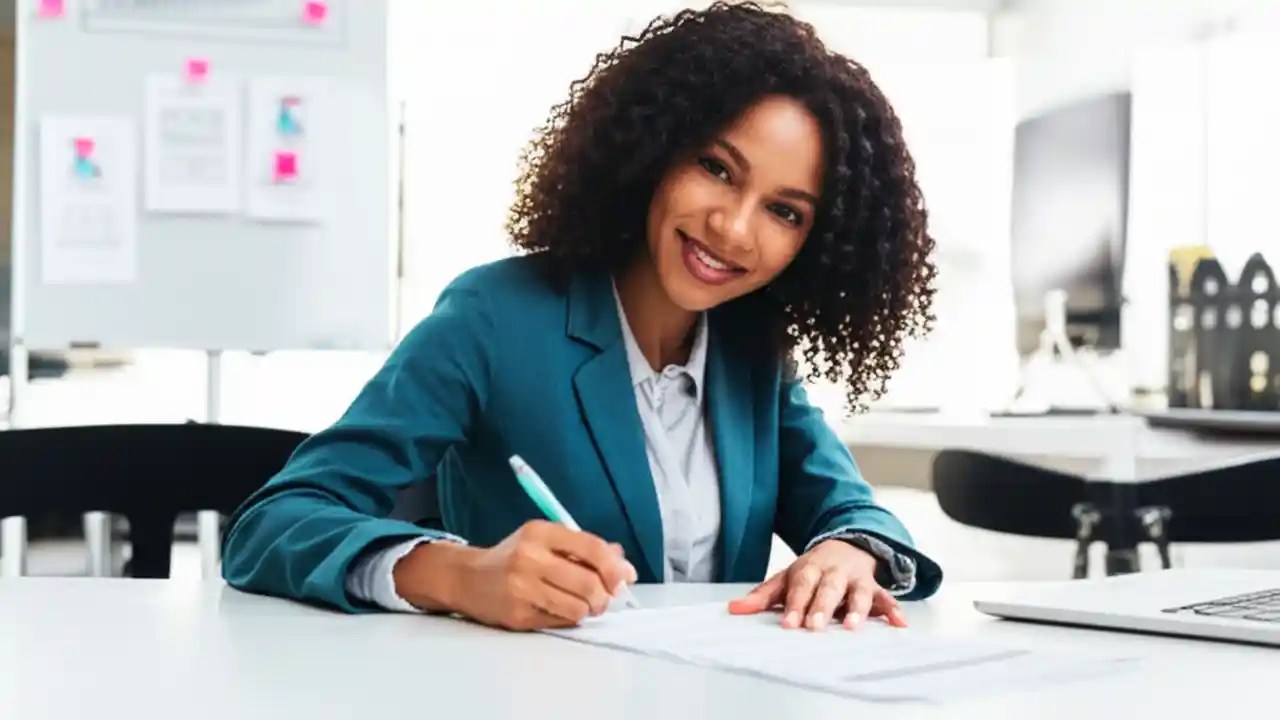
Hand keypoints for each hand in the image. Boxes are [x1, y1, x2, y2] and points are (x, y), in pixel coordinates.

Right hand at [393, 520, 637, 630]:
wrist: (467, 578)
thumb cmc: (513, 558)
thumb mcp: (544, 540)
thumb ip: (583, 548)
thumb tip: (622, 561)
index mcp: (540, 533)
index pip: (591, 548)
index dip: (615, 567)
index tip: (625, 579)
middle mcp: (530, 558)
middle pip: (588, 583)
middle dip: (604, 596)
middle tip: (603, 598)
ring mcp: (522, 588)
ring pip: (578, 608)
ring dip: (588, 610)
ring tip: (582, 605)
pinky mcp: (518, 615)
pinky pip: (560, 622)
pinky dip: (568, 618)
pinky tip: (558, 609)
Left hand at [727, 540, 906, 630]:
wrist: (846, 544)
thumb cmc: (812, 570)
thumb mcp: (786, 577)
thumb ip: (762, 596)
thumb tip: (733, 610)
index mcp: (809, 569)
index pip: (800, 586)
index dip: (795, 605)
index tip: (789, 624)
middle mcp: (834, 573)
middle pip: (828, 589)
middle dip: (822, 608)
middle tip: (815, 627)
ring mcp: (856, 580)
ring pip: (858, 593)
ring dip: (857, 609)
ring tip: (853, 626)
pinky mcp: (874, 588)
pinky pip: (886, 598)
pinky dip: (894, 610)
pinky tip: (899, 624)